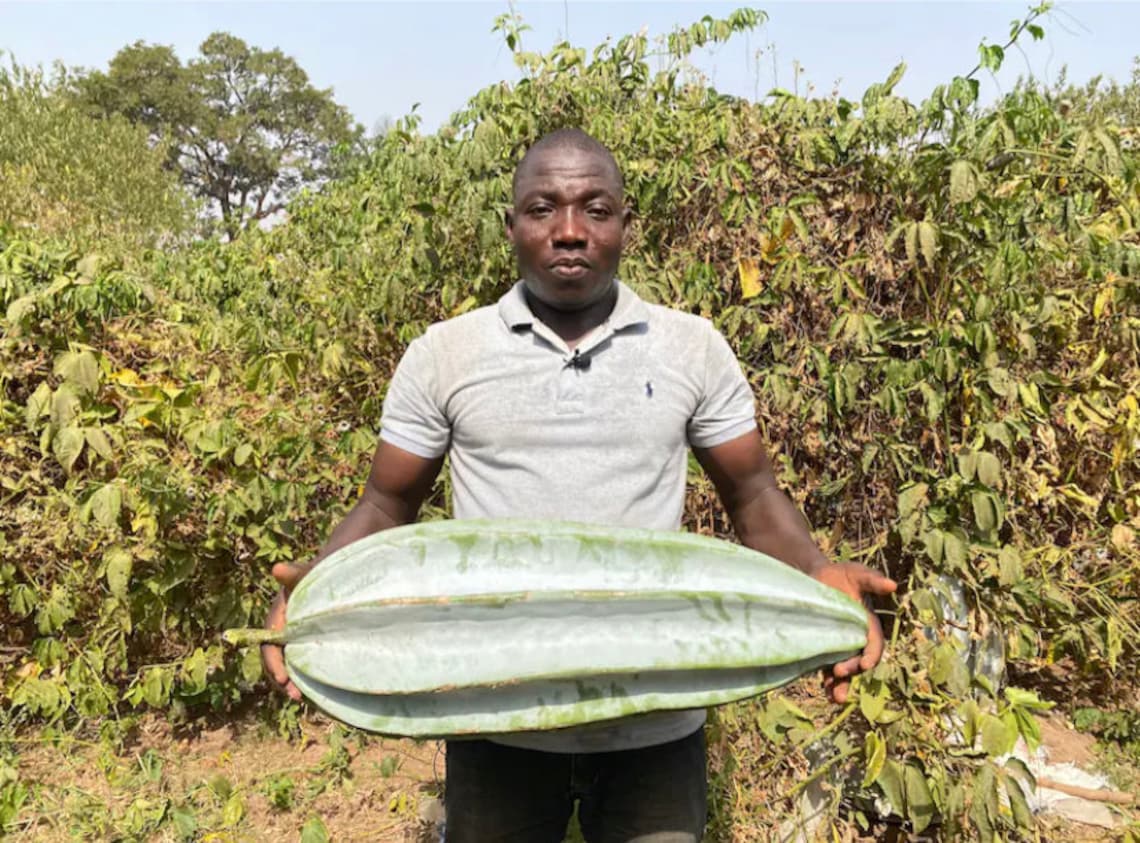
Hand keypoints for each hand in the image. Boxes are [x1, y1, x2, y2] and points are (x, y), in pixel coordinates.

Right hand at [261, 562, 313, 701]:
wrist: (331, 577)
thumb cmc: (316, 575)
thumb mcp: (306, 574)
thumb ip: (294, 574)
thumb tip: (277, 568)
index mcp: (276, 618)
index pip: (268, 643)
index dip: (273, 661)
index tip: (282, 677)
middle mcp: (280, 631)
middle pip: (275, 659)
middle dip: (281, 678)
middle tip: (295, 695)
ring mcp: (292, 640)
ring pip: (286, 665)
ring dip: (291, 683)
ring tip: (303, 698)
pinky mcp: (305, 646)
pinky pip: (299, 664)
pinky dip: (303, 677)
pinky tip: (316, 690)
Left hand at [812, 562, 897, 703]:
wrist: (815, 578)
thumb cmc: (841, 575)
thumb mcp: (857, 573)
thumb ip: (872, 580)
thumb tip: (892, 585)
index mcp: (868, 625)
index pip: (874, 644)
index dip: (871, 655)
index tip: (864, 664)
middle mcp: (856, 639)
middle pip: (858, 661)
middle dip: (852, 670)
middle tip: (838, 672)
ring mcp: (840, 646)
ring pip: (845, 670)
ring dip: (842, 685)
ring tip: (835, 698)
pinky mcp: (823, 649)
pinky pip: (826, 668)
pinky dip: (828, 682)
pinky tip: (825, 692)